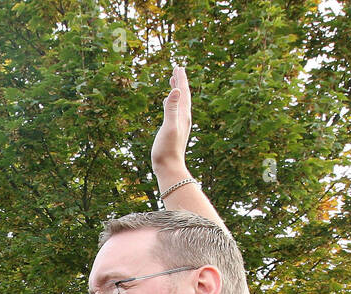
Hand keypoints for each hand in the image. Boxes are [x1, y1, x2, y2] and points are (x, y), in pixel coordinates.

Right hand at [151, 64, 191, 180]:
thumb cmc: (167, 150)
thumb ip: (171, 108)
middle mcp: (183, 118)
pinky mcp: (173, 130)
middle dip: (180, 82)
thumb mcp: (168, 126)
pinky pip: (174, 112)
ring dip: (177, 92)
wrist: (169, 168)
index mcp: (183, 115)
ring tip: (174, 83)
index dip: (181, 80)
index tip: (178, 67)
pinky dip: (172, 103)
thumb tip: (176, 90)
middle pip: (183, 96)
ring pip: (179, 103)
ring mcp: (179, 125)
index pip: (183, 93)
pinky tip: (168, 103)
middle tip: (178, 70)